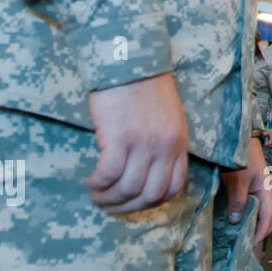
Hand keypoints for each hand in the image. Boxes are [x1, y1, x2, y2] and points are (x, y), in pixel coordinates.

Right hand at [87, 73, 188, 214]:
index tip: (134, 202)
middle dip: (128, 207)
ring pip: (129, 188)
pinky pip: (109, 174)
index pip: (174, 187)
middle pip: (151, 194)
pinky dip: (99, 184)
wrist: (129, 63)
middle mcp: (165, 146)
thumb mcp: (167, 120)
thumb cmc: (144, 90)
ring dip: (109, 198)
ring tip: (96, 194)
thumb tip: (144, 175)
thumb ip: (163, 146)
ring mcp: (144, 143)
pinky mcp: (120, 137)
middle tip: (109, 205)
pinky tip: (92, 181)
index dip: (152, 202)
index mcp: (179, 143)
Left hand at [221, 138, 271, 246]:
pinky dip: (248, 215)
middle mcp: (266, 192)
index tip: (250, 245)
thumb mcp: (238, 179)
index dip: (259, 234)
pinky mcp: (251, 186)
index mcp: (267, 191)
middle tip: (247, 245)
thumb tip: (237, 221)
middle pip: (269, 218)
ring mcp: (259, 189)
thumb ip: (238, 201)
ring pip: (262, 212)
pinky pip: (253, 205)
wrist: (241, 137)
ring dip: (255, 224)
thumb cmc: (242, 156)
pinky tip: (238, 219)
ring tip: (242, 235)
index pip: (267, 219)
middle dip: (261, 232)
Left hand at [264, 124, 271, 147]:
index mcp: (271, 142)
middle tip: (267, 144)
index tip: (264, 143)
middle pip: (270, 146)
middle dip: (268, 145)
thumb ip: (264, 134)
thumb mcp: (268, 131)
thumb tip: (262, 134)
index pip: (266, 145)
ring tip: (271, 144)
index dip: (264, 144)